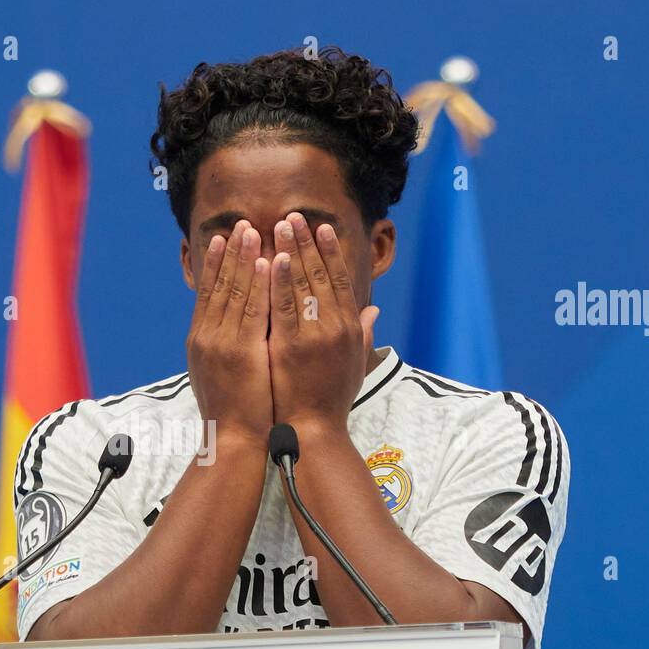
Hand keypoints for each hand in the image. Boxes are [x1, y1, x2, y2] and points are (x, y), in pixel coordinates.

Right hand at [186, 220, 272, 448]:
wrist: (231, 440)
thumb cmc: (233, 412)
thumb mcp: (221, 374)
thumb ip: (227, 346)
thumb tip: (230, 328)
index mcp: (201, 340)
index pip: (208, 292)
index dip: (216, 263)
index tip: (225, 237)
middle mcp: (206, 336)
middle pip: (218, 285)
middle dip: (231, 252)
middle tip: (241, 222)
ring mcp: (221, 343)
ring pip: (234, 291)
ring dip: (244, 258)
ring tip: (254, 230)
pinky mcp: (241, 352)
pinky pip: (252, 310)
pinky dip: (259, 284)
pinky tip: (267, 261)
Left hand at [267, 212, 378, 434]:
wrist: (312, 432)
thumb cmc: (331, 401)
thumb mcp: (355, 364)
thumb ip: (364, 334)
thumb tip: (375, 312)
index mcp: (350, 328)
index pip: (340, 280)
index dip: (330, 251)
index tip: (321, 228)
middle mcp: (336, 327)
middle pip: (320, 274)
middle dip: (306, 242)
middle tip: (292, 215)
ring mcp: (314, 335)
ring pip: (302, 284)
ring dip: (291, 250)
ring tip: (279, 225)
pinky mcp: (291, 346)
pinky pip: (283, 306)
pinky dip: (279, 281)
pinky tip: (272, 258)